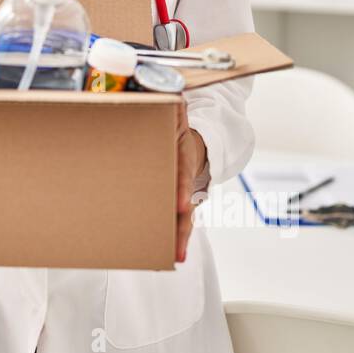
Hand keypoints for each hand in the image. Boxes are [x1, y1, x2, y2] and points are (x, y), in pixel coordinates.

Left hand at [175, 108, 209, 263]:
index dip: (182, 187)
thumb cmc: (173, 124)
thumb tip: (169, 94)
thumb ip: (169, 101)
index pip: (184, 171)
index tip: (180, 204)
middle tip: (176, 247)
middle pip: (185, 205)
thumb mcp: (172, 108)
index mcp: (182, 152)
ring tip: (173, 258)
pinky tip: (162, 257)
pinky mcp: (174, 204)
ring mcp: (183, 192)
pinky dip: (171, 238)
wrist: (191, 137)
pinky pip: (174, 222)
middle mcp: (185, 176)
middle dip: (181, 226)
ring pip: (183, 218)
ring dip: (178, 239)